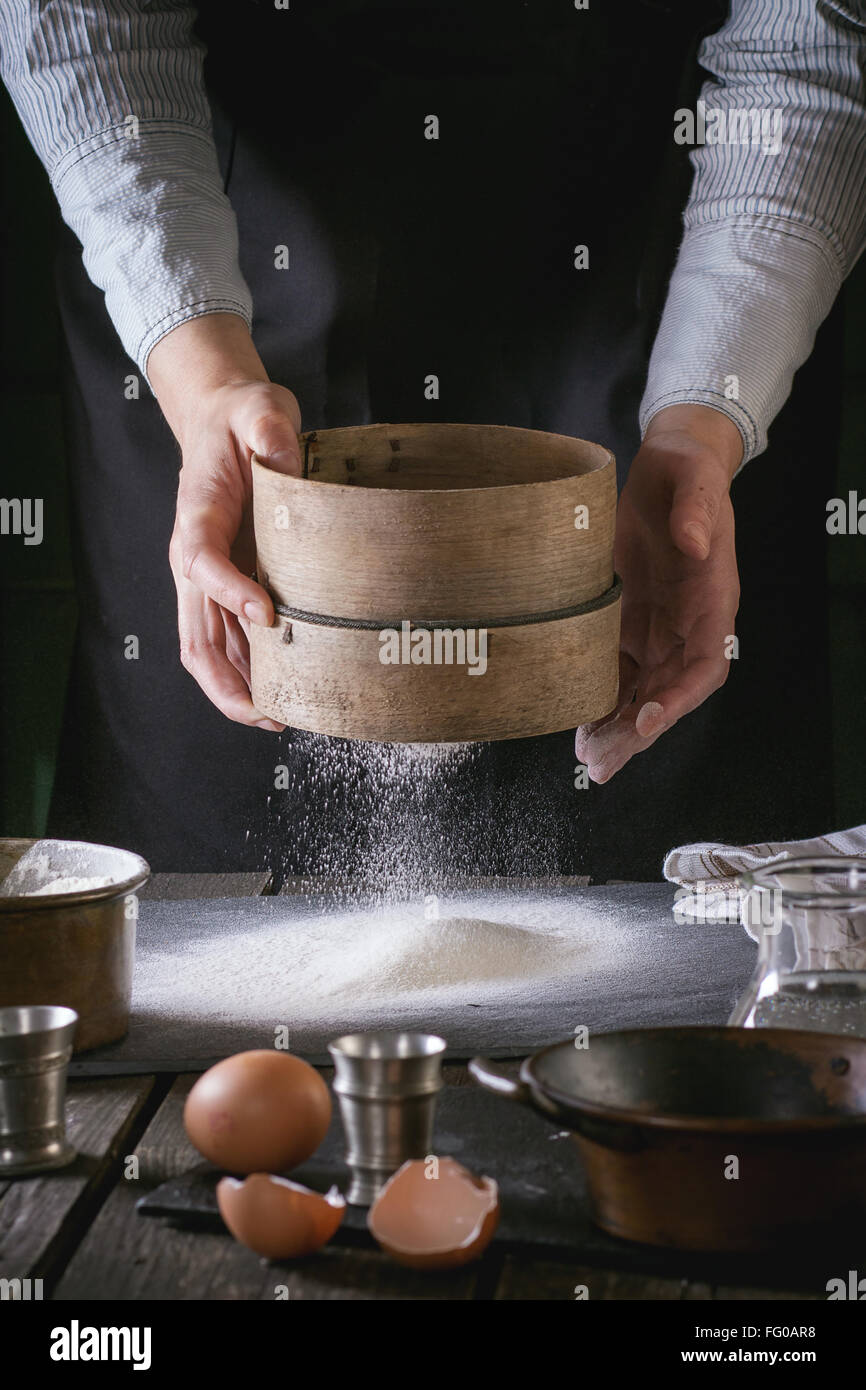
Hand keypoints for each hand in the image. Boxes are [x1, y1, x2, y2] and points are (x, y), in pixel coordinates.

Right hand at [148, 314, 301, 728]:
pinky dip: (247, 674)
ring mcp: (206, 578)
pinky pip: (225, 642)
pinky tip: (278, 692)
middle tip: (270, 711)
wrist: (223, 422)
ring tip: (278, 717)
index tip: (268, 616)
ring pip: (207, 650)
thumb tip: (280, 451)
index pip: (202, 563)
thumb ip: (267, 424)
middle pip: (195, 634)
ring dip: (238, 690)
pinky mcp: (223, 586)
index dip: (230, 593)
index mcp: (197, 517)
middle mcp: (193, 557)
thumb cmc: (242, 419)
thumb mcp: (259, 406)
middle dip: (229, 681)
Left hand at [575, 404, 742, 781]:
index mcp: (711, 601)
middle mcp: (687, 627)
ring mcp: (657, 631)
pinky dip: (599, 702)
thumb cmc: (686, 475)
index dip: (680, 696)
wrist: (667, 471)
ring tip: (587, 759)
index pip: (705, 664)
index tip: (648, 718)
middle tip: (602, 762)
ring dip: (616, 728)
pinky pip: (617, 673)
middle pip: (668, 693)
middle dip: (637, 730)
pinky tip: (576, 725)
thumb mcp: (694, 481)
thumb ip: (697, 509)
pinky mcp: (628, 626)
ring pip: (640, 693)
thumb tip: (694, 542)